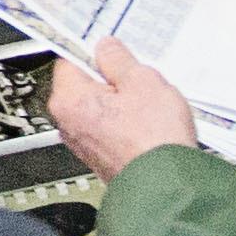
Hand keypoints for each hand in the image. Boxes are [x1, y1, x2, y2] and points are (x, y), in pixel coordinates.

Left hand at [46, 33, 204, 170]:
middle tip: (138, 80)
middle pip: (85, 85)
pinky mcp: (101, 157)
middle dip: (111, 79)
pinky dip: (126, 122)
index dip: (95, 52)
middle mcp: (68, 124)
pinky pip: (109, 128)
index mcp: (69, 100)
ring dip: (122, 102)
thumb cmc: (153, 140)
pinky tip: (148, 124)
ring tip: (148, 105)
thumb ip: (119, 60)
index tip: (113, 50)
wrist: (167, 186)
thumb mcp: (142, 81)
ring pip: (100, 107)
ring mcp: (84, 144)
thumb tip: (106, 49)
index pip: (70, 60)